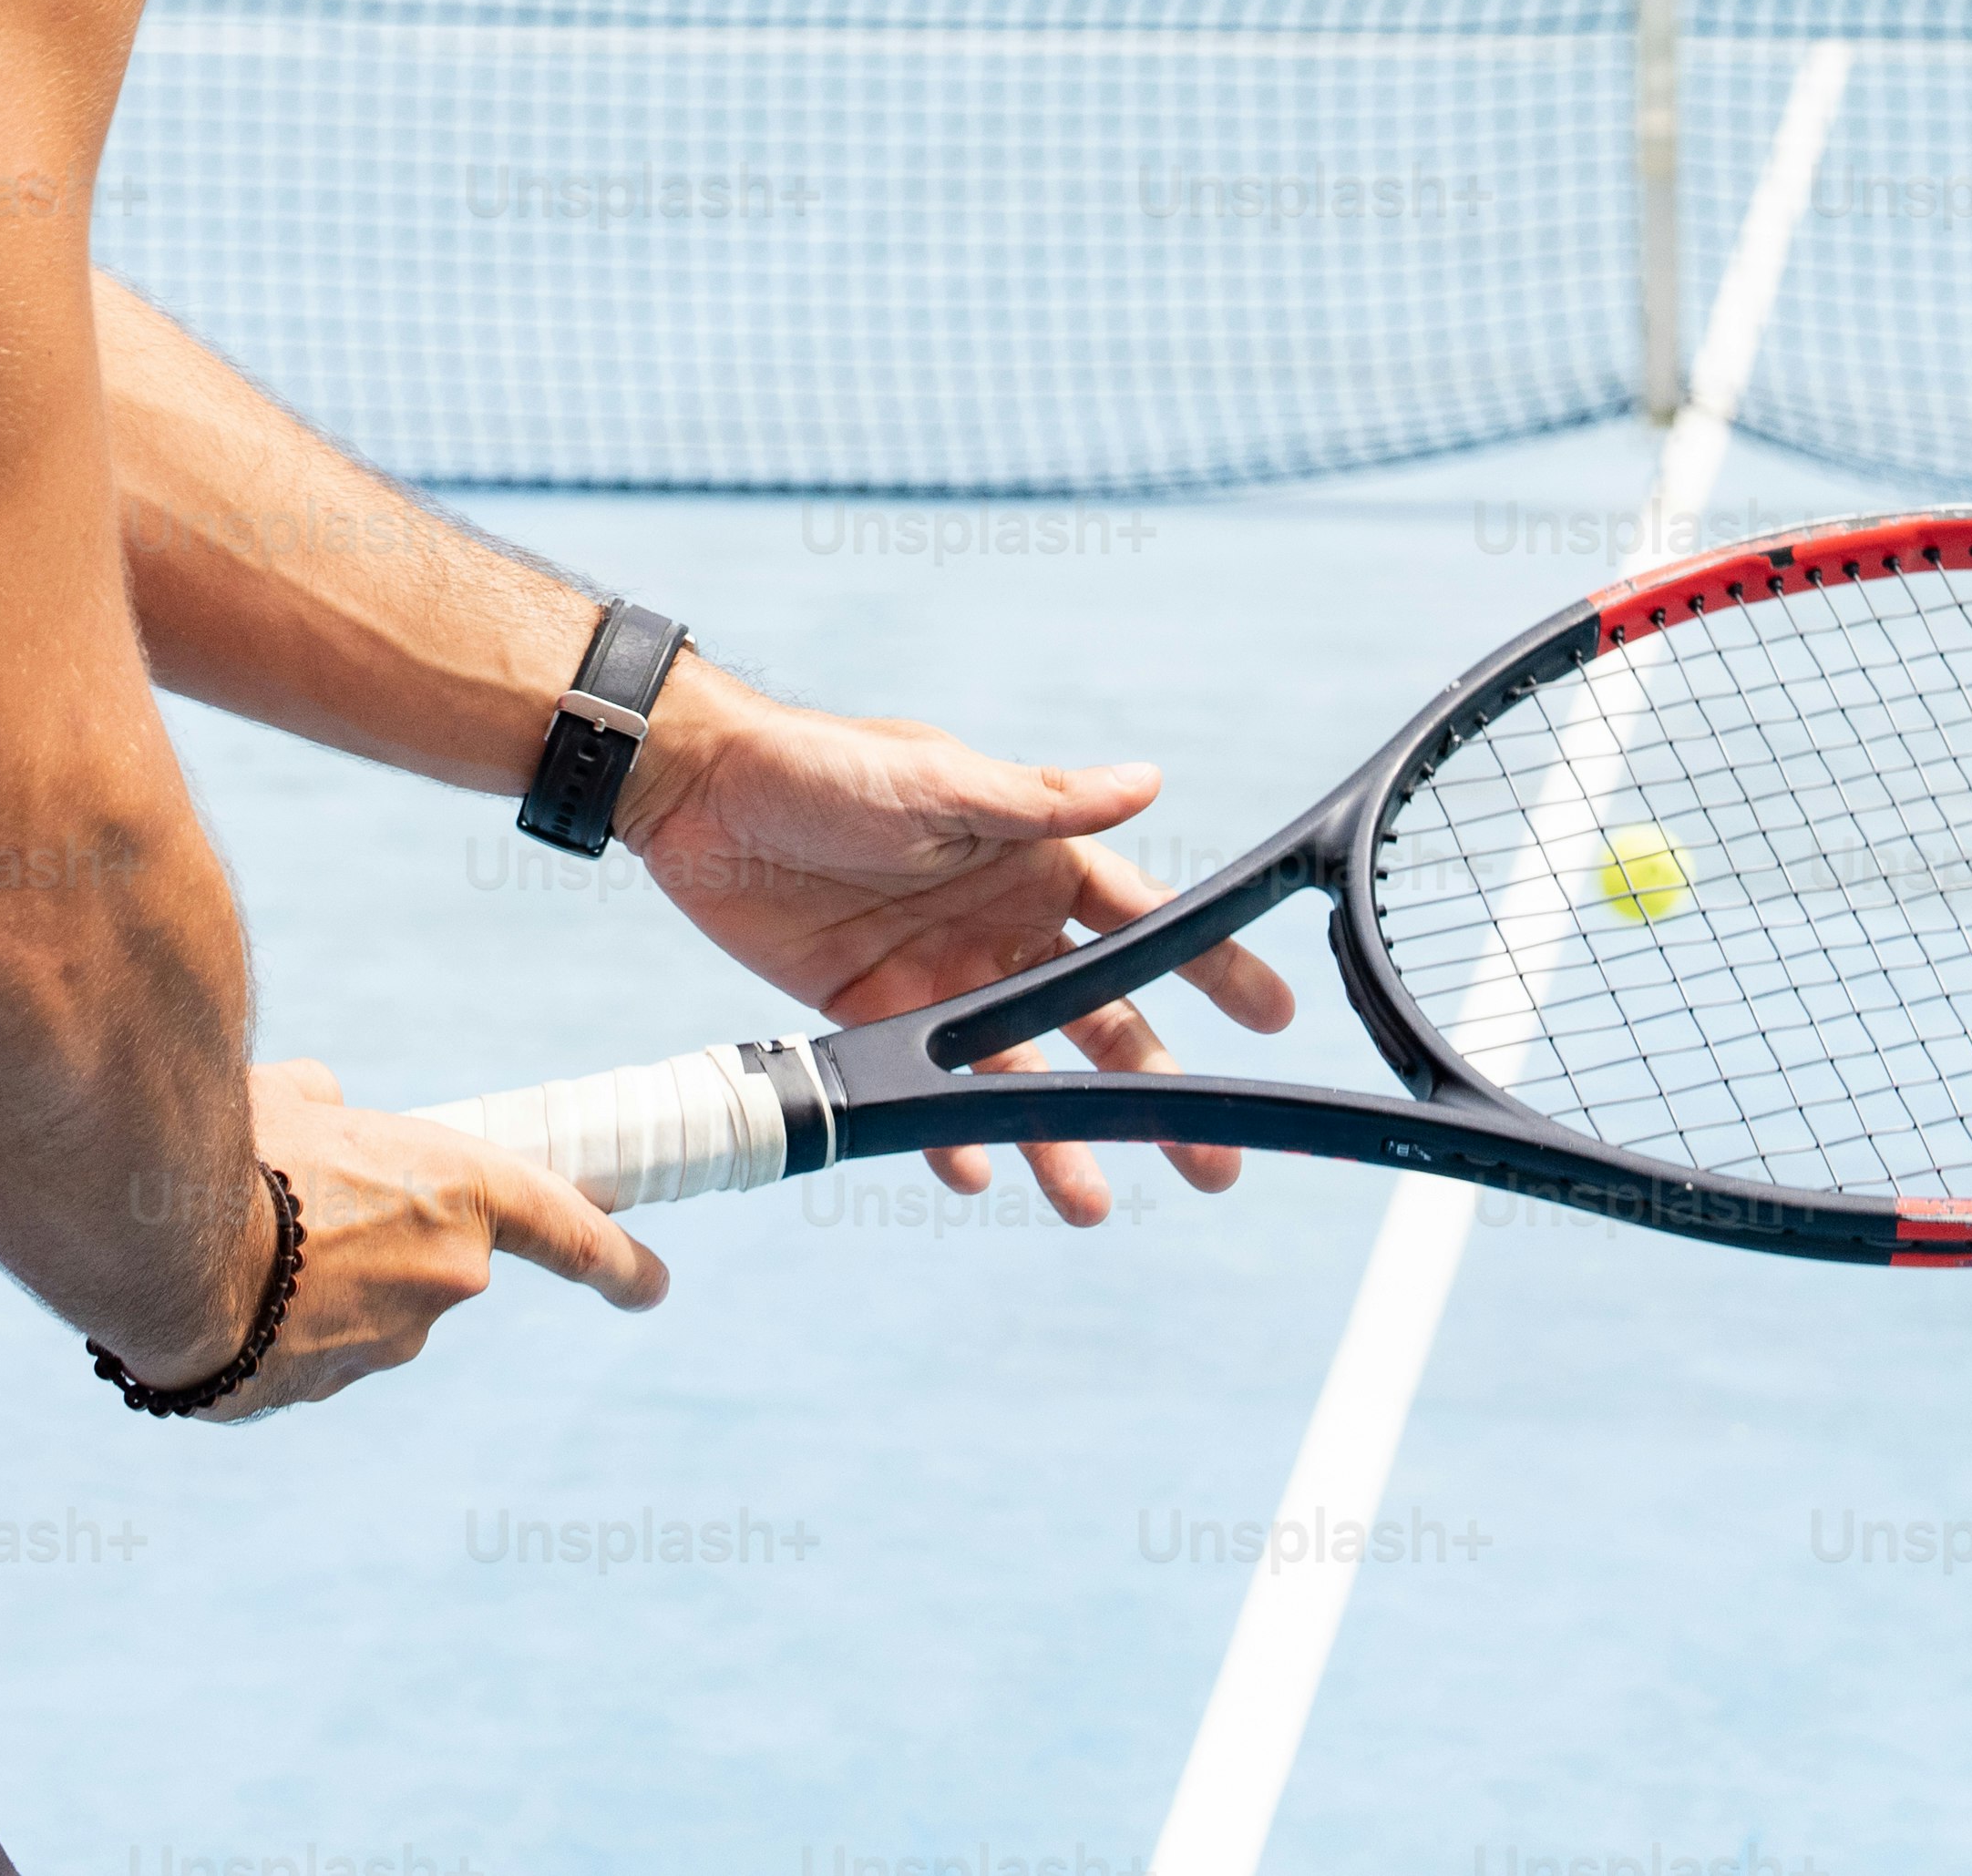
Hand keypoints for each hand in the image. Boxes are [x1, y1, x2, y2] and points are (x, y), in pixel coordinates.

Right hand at [171, 1061, 666, 1420]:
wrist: (167, 1252)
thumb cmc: (238, 1152)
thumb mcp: (295, 1096)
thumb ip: (329, 1103)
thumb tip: (323, 1103)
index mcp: (462, 1192)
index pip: (569, 1231)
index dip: (617, 1260)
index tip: (653, 1285)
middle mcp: (447, 1278)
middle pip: (432, 1259)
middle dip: (376, 1237)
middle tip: (296, 1197)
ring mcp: (389, 1344)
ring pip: (366, 1304)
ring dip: (315, 1279)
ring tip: (236, 1236)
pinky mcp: (326, 1390)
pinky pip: (313, 1347)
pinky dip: (278, 1323)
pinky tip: (221, 1289)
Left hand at [622, 679, 1298, 1220]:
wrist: (698, 795)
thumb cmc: (825, 766)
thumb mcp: (940, 782)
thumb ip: (1040, 803)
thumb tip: (1147, 782)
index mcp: (1032, 856)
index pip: (1143, 919)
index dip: (1210, 967)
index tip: (1273, 1021)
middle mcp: (1000, 921)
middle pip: (1097, 1019)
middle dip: (1152, 1091)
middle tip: (1207, 1162)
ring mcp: (941, 972)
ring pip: (1016, 1071)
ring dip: (1052, 1137)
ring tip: (1089, 1205)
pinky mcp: (871, 1010)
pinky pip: (925, 1084)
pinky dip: (947, 1132)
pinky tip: (970, 1169)